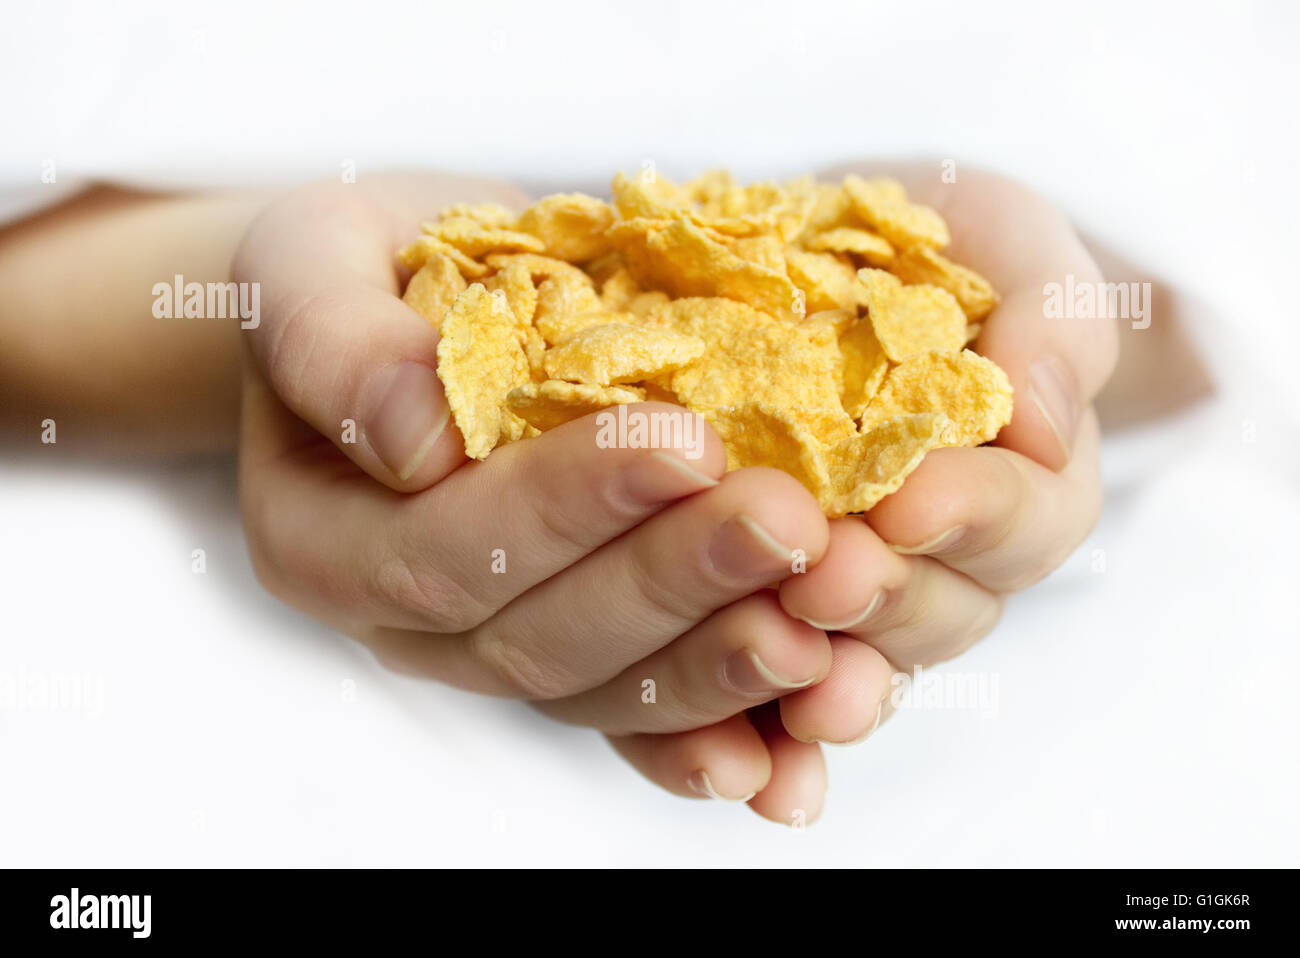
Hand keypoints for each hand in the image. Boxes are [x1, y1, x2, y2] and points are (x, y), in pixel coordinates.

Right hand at [232, 174, 836, 820]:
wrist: (421, 304)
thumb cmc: (358, 273)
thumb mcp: (310, 262)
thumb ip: (331, 340)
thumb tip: (414, 438)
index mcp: (326, 537)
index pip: (445, 551)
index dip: (565, 509)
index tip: (685, 442)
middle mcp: (411, 620)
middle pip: (541, 640)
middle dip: (674, 584)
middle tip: (790, 524)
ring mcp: (499, 644)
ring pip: (609, 690)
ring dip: (721, 661)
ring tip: (825, 610)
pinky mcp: (582, 643)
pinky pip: (646, 718)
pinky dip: (723, 729)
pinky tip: (796, 744)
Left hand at [607, 166, 1116, 824]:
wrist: (790, 261)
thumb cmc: (918, 249)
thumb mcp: (1002, 243)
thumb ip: (1052, 317)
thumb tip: (1047, 424)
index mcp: (1011, 485)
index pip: (1024, 525)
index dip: (976, 518)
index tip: (912, 498)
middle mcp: (933, 560)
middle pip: (938, 616)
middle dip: (887, 599)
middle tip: (826, 573)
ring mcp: (842, 596)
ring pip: (855, 667)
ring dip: (829, 679)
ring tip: (788, 665)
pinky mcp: (748, 613)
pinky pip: (761, 700)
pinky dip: (759, 744)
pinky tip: (752, 774)